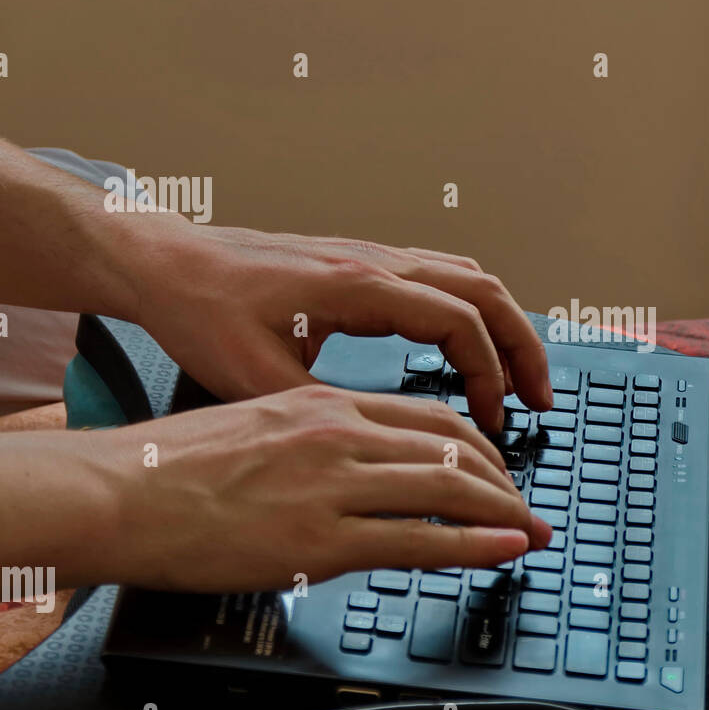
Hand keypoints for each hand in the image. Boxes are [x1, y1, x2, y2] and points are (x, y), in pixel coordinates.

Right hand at [82, 385, 551, 590]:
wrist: (115, 490)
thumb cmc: (169, 465)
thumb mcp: (256, 425)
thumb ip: (314, 438)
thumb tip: (354, 463)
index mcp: (324, 405)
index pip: (429, 417)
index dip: (479, 443)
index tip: (497, 466)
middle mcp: (340, 434)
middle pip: (454, 447)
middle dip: (505, 478)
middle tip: (525, 502)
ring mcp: (334, 485)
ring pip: (450, 488)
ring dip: (503, 511)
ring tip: (528, 528)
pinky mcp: (322, 539)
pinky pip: (423, 540)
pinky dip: (476, 545)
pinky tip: (505, 547)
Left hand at [126, 218, 551, 432]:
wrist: (167, 264)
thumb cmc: (203, 312)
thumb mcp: (258, 379)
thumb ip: (327, 412)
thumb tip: (382, 451)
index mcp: (360, 287)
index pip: (460, 322)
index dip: (489, 374)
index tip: (494, 420)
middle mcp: (377, 262)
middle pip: (486, 292)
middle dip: (524, 347)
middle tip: (541, 401)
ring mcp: (374, 257)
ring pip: (471, 279)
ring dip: (504, 326)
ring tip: (518, 380)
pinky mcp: (364, 265)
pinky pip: (444, 278)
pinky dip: (474, 314)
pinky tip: (470, 347)